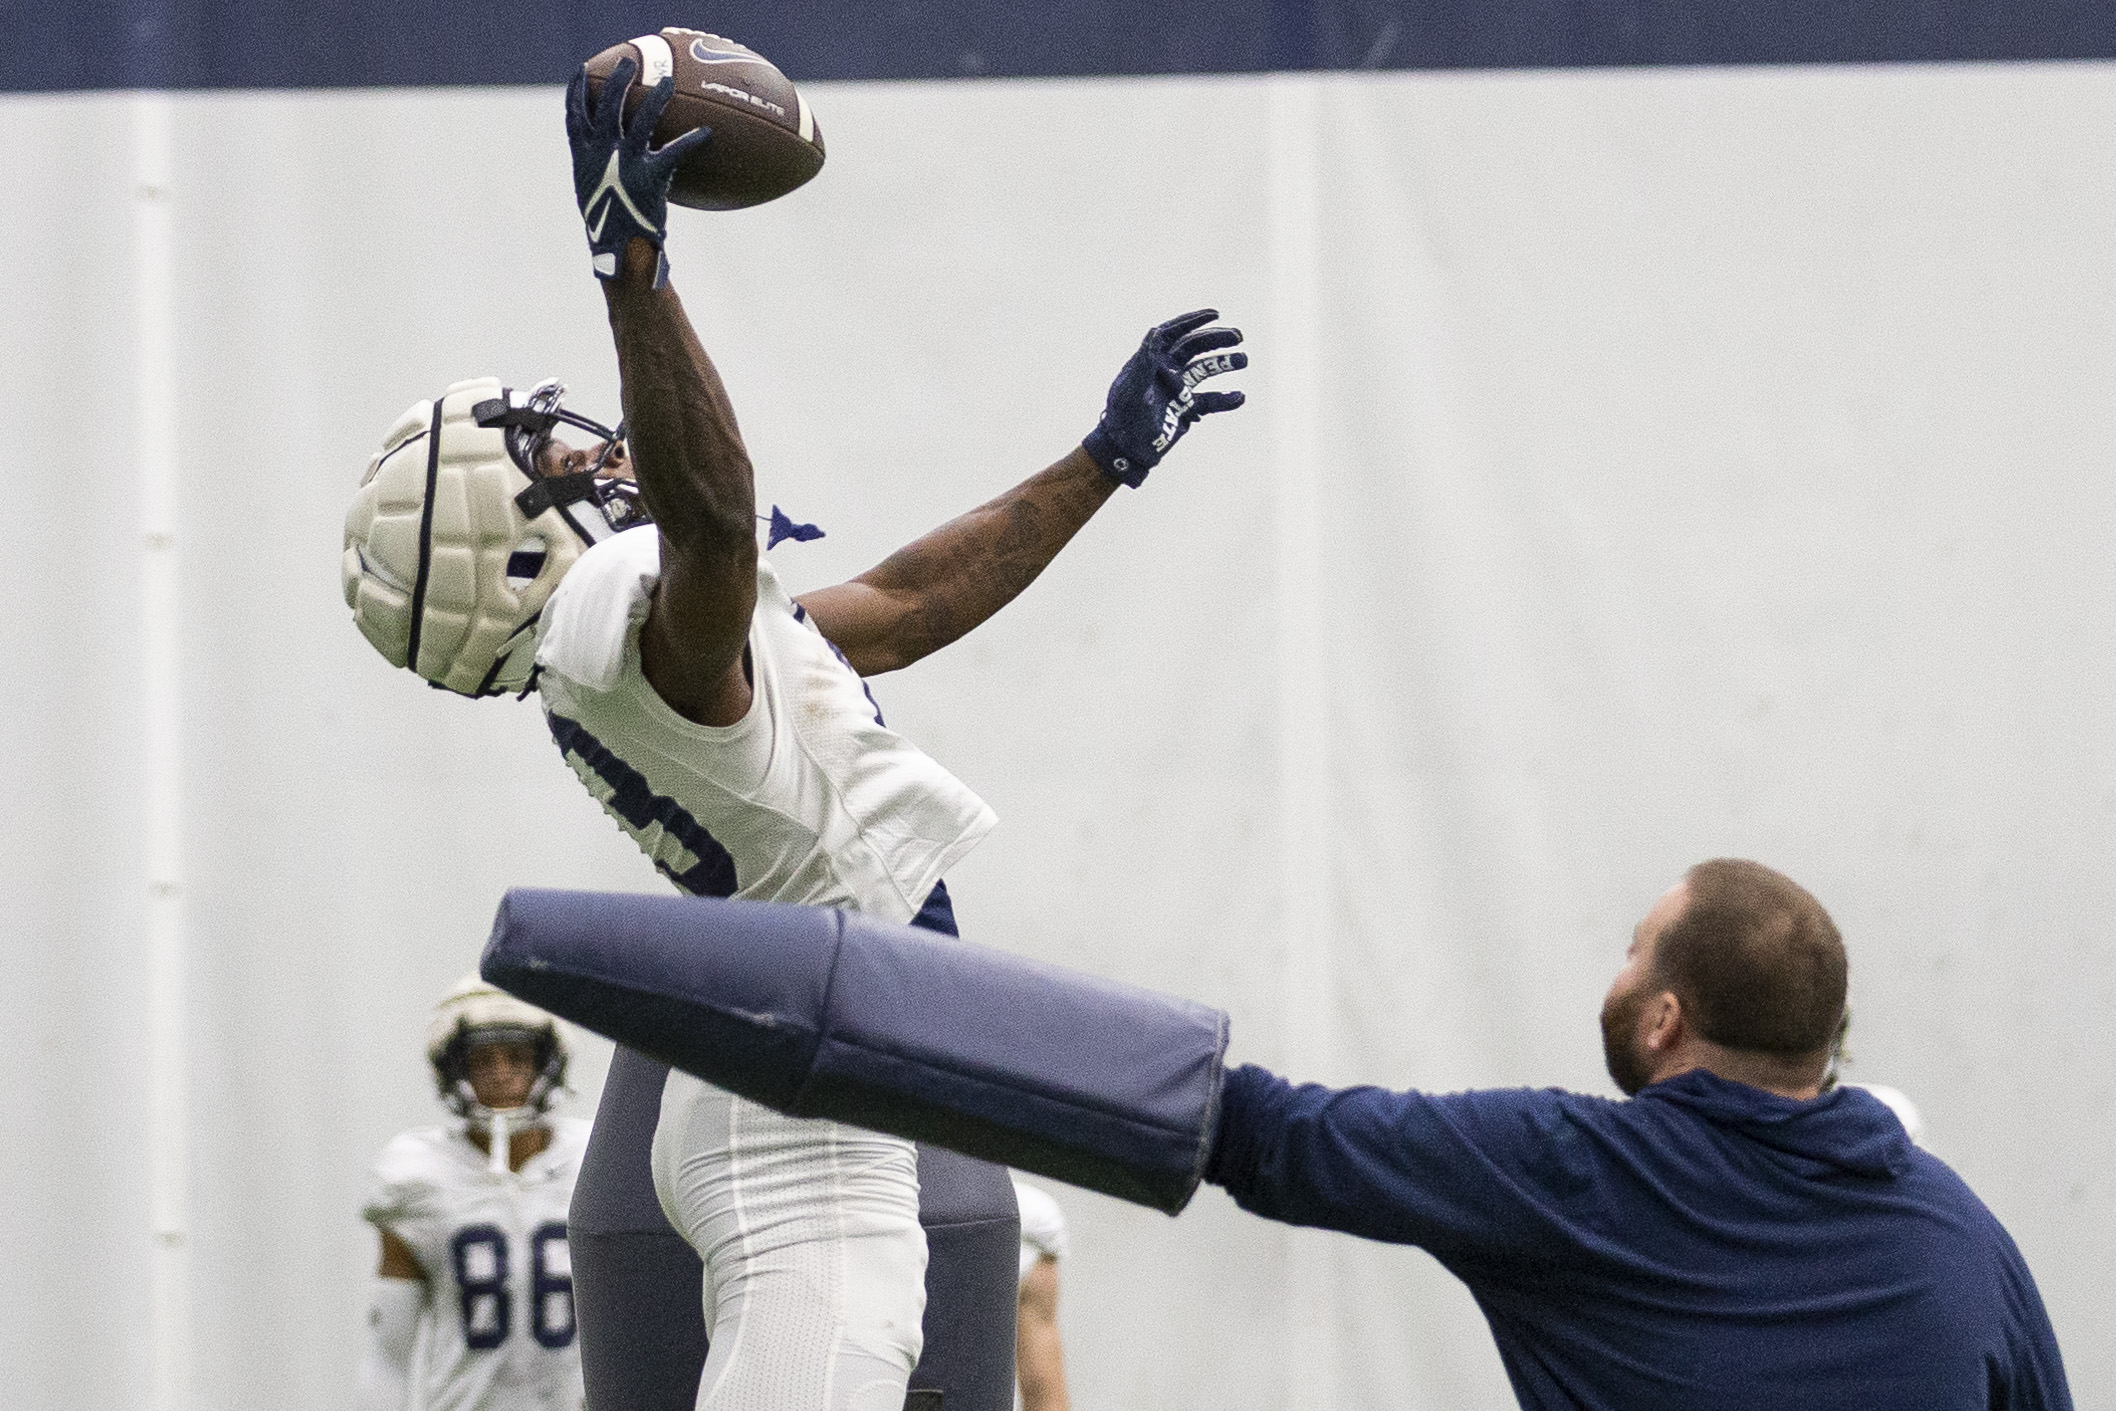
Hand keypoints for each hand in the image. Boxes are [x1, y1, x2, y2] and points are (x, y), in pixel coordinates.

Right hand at [565, 57, 711, 286]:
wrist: (619, 252)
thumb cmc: (609, 227)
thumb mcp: (595, 196)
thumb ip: (600, 172)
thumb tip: (612, 161)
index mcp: (583, 156)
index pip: (574, 114)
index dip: (577, 90)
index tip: (583, 70)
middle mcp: (601, 153)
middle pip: (606, 105)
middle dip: (617, 79)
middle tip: (628, 61)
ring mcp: (624, 163)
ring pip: (640, 119)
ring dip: (655, 98)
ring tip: (667, 82)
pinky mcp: (649, 176)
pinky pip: (674, 152)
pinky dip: (692, 141)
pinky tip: (707, 133)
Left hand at [1080, 309, 1247, 487]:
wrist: (1126, 450)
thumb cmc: (1123, 417)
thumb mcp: (1131, 389)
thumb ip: (1144, 362)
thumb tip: (1155, 331)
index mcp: (1151, 360)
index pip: (1174, 333)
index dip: (1193, 321)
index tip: (1215, 314)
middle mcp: (1167, 370)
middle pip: (1195, 347)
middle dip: (1216, 339)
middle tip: (1238, 337)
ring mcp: (1178, 389)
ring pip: (1206, 369)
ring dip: (1225, 363)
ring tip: (1243, 360)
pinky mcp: (1187, 409)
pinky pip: (1211, 400)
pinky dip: (1225, 399)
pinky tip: (1240, 397)